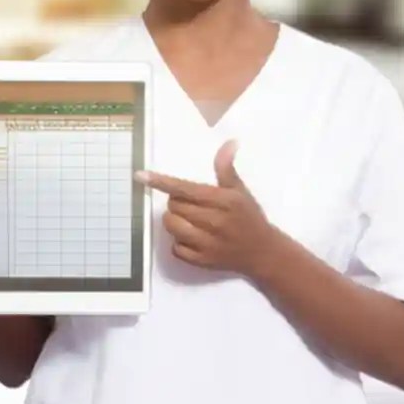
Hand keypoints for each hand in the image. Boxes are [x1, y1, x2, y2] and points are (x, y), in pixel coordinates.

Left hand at [135, 140, 282, 278]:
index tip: (140, 175)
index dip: (160, 181)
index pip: (184, 188)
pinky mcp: (201, 261)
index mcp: (222, 200)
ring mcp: (206, 243)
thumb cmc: (249, 217)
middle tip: (191, 204)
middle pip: (174, 205)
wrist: (263, 253)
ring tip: (188, 219)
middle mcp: (213, 221)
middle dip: (176, 202)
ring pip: (172, 225)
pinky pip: (175, 248)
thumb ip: (226, 168)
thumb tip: (229, 143)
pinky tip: (191, 238)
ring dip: (174, 220)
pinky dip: (178, 242)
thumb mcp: (240, 191)